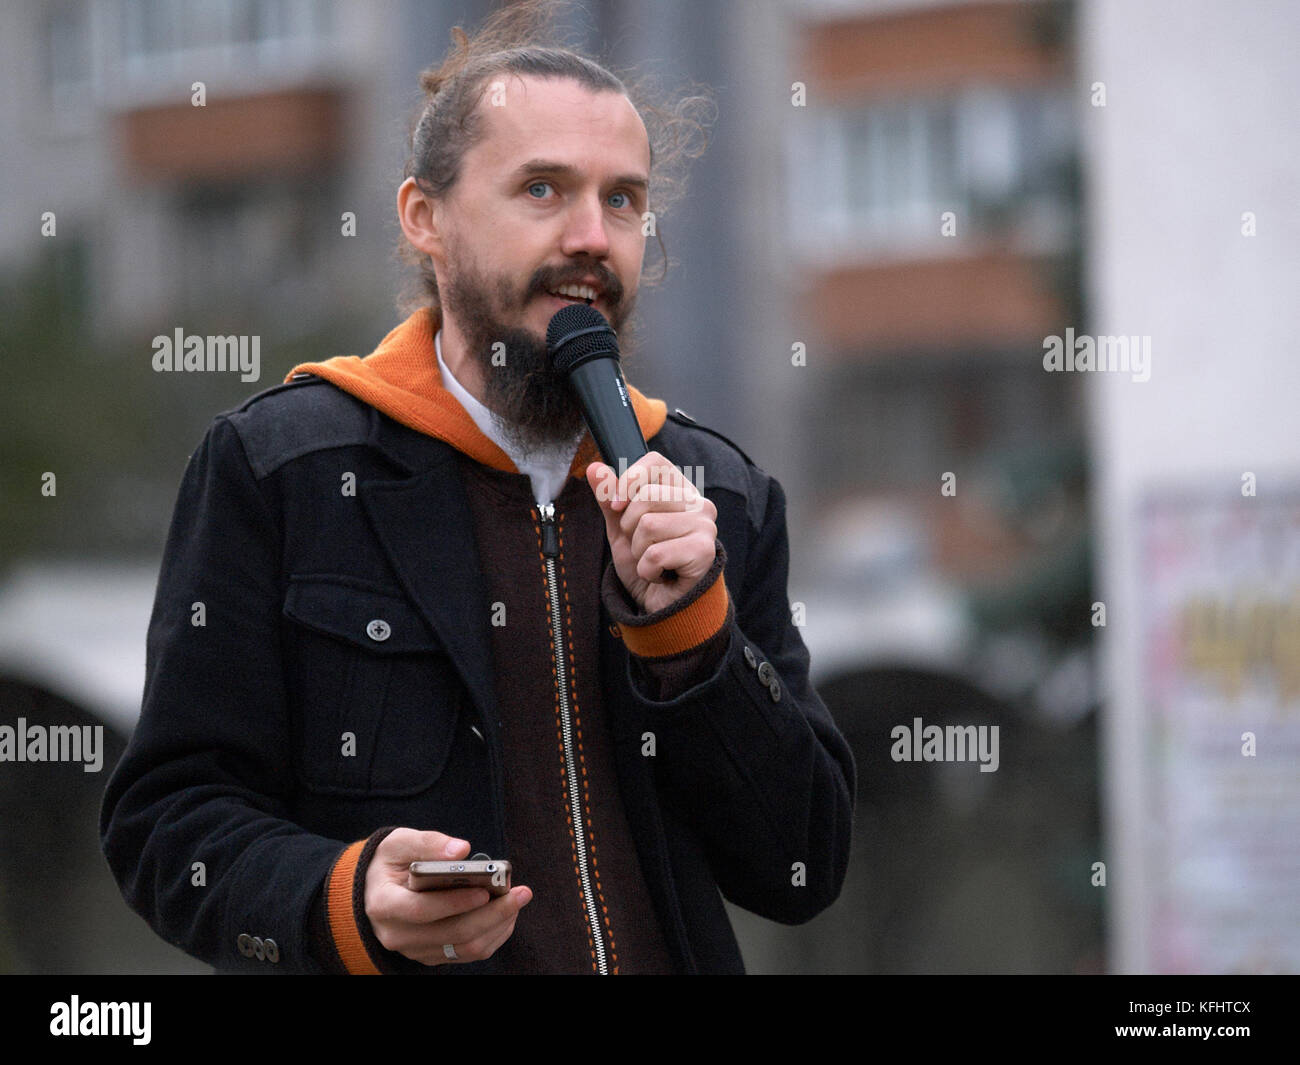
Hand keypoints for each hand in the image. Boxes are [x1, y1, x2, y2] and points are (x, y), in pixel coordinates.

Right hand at [364, 828, 531, 966]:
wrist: (374, 887)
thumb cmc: (390, 861)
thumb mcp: (399, 842)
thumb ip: (429, 843)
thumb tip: (461, 850)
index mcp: (384, 905)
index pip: (421, 911)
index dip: (455, 903)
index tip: (485, 891)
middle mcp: (397, 934)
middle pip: (450, 933)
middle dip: (491, 914)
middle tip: (520, 893)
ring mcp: (415, 949)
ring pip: (464, 947)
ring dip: (497, 925)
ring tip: (517, 900)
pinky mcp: (431, 954)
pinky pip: (467, 952)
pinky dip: (492, 935)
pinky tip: (506, 913)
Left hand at [587, 452, 717, 613]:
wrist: (663, 605)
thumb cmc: (648, 563)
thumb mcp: (620, 528)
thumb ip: (609, 498)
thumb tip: (594, 468)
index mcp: (680, 490)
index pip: (655, 462)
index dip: (628, 480)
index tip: (616, 506)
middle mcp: (698, 504)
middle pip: (646, 495)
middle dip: (630, 527)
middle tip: (642, 546)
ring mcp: (705, 526)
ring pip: (648, 526)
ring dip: (639, 552)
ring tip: (653, 562)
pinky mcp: (705, 551)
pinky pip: (656, 554)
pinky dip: (648, 570)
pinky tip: (661, 575)